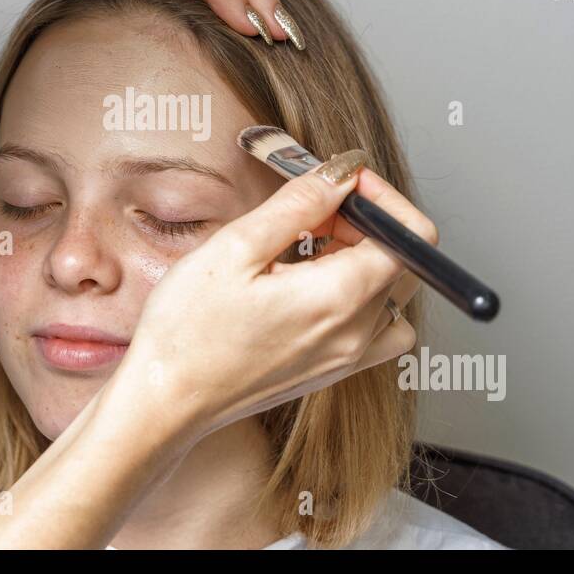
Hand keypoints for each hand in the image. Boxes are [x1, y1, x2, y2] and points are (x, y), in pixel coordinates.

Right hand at [116, 159, 428, 441]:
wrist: (166, 400)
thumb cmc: (188, 330)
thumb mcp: (236, 247)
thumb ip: (299, 203)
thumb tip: (340, 173)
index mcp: (338, 298)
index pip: (406, 235)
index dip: (378, 196)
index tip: (341, 181)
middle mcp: (355, 333)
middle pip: (402, 261)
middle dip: (367, 221)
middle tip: (314, 209)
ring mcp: (347, 358)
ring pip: (391, 293)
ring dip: (364, 259)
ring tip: (309, 249)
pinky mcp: (332, 371)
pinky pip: (375, 327)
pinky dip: (359, 297)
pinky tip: (309, 286)